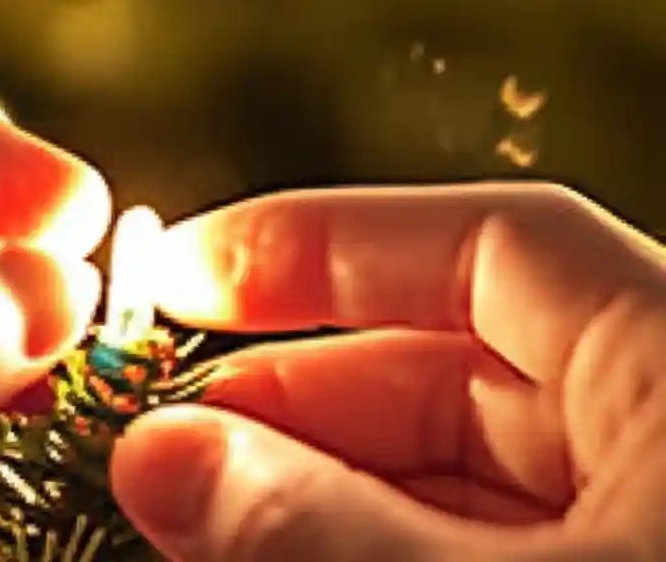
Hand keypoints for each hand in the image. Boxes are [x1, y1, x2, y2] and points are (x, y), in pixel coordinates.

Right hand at [112, 184, 665, 560]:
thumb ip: (330, 528)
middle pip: (440, 369)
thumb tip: (160, 458)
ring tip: (186, 511)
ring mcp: (637, 526)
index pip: (489, 245)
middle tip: (159, 437)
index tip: (180, 269)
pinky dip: (357, 549)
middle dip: (283, 400)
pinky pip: (461, 548)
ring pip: (440, 473)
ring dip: (303, 490)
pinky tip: (259, 554)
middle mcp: (663, 435)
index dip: (319, 243)